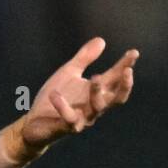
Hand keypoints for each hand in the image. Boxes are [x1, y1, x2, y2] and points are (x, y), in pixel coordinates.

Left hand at [17, 38, 137, 154]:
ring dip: (97, 93)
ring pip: (97, 108)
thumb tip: (101, 40)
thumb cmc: (56, 97)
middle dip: (124, 86)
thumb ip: (85, 58)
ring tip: (95, 77)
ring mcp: (82, 118)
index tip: (134, 53)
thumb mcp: (69, 72)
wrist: (34, 122)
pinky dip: (63, 106)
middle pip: (116, 99)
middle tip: (128, 71)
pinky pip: (69, 118)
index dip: (125, 66)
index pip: (115, 79)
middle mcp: (94, 106)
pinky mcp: (66, 127)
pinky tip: (55, 94)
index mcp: (96, 92)